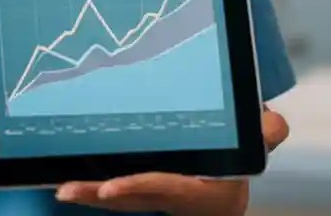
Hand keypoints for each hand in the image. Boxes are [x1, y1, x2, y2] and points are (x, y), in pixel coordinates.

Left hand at [55, 108, 289, 214]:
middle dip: (100, 197)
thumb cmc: (246, 145)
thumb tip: (268, 128)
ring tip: (61, 189)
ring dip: (90, 196)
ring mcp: (164, 201)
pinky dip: (95, 191)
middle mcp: (185, 203)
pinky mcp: (149, 195)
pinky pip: (120, 196)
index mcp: (213, 194)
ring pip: (124, 202)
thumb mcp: (260, 137)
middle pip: (137, 201)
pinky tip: (69, 183)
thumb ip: (267, 131)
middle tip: (66, 189)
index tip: (110, 188)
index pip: (172, 190)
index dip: (140, 188)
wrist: (239, 164)